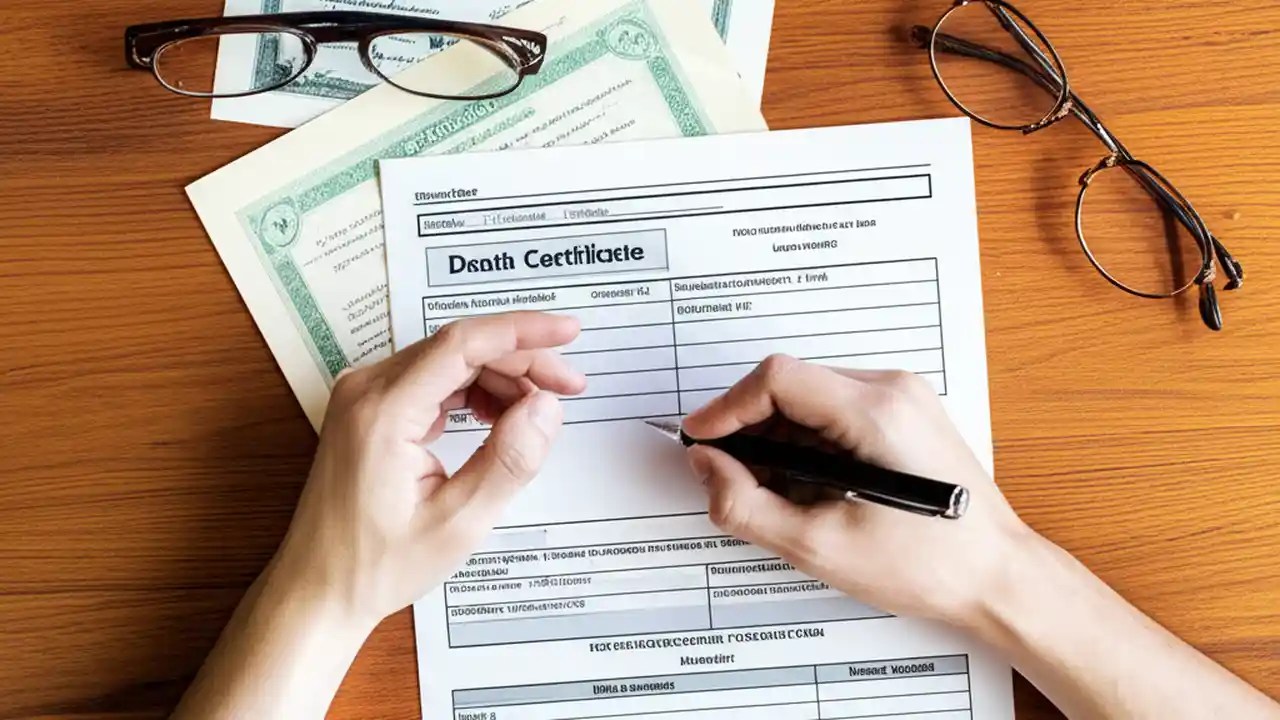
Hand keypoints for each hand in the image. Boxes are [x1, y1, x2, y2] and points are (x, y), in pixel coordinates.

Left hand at [274, 312, 584, 631]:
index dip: (521, 331)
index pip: (462, 344)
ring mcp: (364, 396)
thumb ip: (508, 460)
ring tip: (540, 411)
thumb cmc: (376, 566)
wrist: (318, 589)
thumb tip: (547, 407)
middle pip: (459, 348)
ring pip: (449, 361)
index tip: (567, 330)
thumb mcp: (458, 523)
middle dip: (520, 360)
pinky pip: (431, 380)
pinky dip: (473, 390)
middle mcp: (367, 390)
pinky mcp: (370, 409)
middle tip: (570, 386)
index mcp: (383, 413)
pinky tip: (500, 417)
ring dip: (499, 377)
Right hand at [682, 354, 1031, 628]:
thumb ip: (746, 505)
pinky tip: (805, 485)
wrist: (998, 577)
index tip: (702, 439)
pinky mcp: (903, 415)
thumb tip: (707, 467)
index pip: (777, 378)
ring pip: (809, 397)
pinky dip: (805, 441)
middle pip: (791, 383)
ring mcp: (902, 399)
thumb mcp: (820, 546)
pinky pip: (834, 410)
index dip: (727, 408)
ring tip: (771, 491)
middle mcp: (892, 392)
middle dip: (749, 427)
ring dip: (777, 437)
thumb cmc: (931, 565)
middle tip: (728, 475)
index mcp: (876, 414)